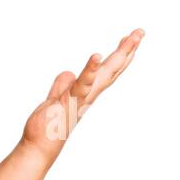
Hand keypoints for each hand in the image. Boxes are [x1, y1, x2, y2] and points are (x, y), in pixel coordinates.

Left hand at [22, 28, 143, 161]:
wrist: (39, 148)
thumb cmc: (46, 128)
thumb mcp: (54, 100)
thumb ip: (61, 86)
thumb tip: (68, 73)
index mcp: (85, 93)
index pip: (106, 71)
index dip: (118, 56)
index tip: (129, 38)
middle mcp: (88, 95)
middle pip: (112, 69)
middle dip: (127, 51)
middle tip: (140, 31)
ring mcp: (82, 98)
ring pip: (105, 74)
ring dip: (120, 54)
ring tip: (131, 37)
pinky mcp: (70, 102)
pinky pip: (82, 84)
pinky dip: (90, 70)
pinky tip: (97, 55)